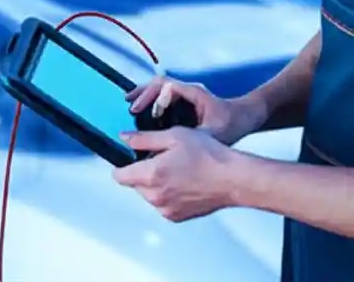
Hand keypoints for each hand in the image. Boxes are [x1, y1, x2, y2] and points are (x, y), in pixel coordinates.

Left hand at [112, 127, 246, 221]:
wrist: (233, 179)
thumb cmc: (209, 156)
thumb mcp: (174, 136)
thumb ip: (144, 138)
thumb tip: (124, 138)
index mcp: (151, 175)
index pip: (119, 176)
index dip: (122, 165)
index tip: (129, 159)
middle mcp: (155, 196)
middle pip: (134, 184)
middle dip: (142, 172)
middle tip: (163, 159)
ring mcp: (166, 209)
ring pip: (149, 195)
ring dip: (156, 184)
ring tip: (177, 170)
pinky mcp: (177, 217)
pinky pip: (163, 204)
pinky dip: (168, 195)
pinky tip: (184, 182)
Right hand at [125, 75, 265, 145]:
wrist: (247, 118)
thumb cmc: (234, 123)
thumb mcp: (214, 134)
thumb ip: (194, 140)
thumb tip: (171, 149)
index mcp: (193, 92)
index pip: (163, 85)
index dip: (147, 96)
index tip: (136, 108)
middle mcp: (188, 91)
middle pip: (157, 84)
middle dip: (141, 94)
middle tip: (129, 106)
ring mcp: (186, 95)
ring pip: (159, 90)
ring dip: (145, 97)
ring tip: (130, 107)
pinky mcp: (186, 103)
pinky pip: (164, 98)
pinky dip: (152, 104)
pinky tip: (144, 115)